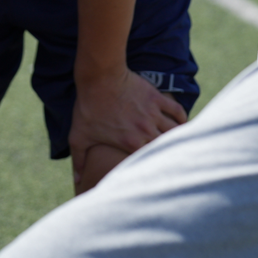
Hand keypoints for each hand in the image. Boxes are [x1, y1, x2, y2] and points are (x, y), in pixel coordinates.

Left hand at [69, 69, 186, 188]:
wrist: (99, 77)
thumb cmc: (88, 106)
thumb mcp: (79, 136)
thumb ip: (80, 159)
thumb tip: (77, 180)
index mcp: (130, 143)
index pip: (148, 160)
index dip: (154, 165)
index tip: (156, 169)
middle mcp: (145, 131)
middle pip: (165, 146)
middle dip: (169, 153)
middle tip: (173, 158)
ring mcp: (153, 114)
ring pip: (174, 130)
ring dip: (177, 136)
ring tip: (179, 141)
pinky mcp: (156, 98)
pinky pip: (176, 110)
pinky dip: (181, 117)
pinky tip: (181, 122)